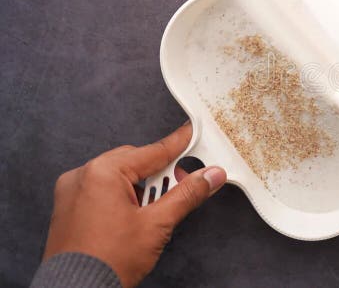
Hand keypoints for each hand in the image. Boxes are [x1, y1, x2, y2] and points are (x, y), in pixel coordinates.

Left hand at [42, 123, 226, 286]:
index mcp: (102, 172)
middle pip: (135, 162)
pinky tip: (136, 215)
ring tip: (156, 211)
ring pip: (119, 176)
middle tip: (183, 186)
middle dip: (161, 174)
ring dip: (142, 187)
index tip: (193, 135)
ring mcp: (73, 191)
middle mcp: (83, 176)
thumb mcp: (157, 224)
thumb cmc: (107, 261)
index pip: (152, 152)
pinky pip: (102, 189)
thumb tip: (209, 177)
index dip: (179, 145)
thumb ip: (186, 195)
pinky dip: (122, 196)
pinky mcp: (69, 207)